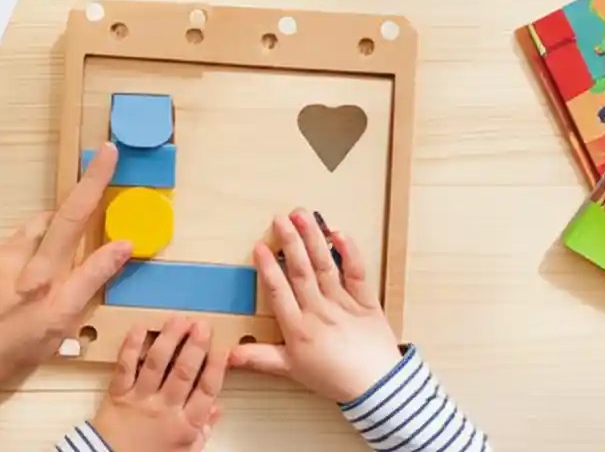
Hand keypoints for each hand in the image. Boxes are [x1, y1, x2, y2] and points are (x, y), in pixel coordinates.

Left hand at [0, 143, 131, 449]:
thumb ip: (73, 303)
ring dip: (47, 229)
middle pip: (67, 220)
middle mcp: (30, 280)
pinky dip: (12, 256)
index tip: (129, 237)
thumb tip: (96, 273)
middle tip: (106, 152)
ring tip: (40, 257)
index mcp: (54, 310)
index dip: (115, 252)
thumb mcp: (45, 345)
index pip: (95, 269)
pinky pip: (4, 246)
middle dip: (91, 183)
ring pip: (34, 229)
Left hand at [92, 317, 226, 451]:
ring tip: (179, 320)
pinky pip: (126, 365)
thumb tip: (217, 409)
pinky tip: (140, 327)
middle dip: (195, 346)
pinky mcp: (118, 392)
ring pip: (157, 364)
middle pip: (184, 372)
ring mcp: (140, 398)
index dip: (216, 368)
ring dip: (169, 339)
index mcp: (185, 425)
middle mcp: (164, 408)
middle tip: (202, 326)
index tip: (223, 349)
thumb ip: (202, 431)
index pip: (206, 391)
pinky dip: (132, 345)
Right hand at [229, 210, 401, 403]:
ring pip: (325, 266)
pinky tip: (339, 234)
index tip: (259, 246)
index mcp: (298, 329)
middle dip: (290, 242)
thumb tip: (228, 356)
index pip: (279, 291)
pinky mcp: (366, 301)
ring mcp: (343, 304)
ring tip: (303, 216)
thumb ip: (259, 358)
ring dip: (313, 239)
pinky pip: (357, 273)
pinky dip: (349, 252)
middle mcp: (319, 312)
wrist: (376, 388)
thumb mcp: (291, 369)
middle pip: (301, 271)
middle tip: (279, 219)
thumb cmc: (333, 378)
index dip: (268, 268)